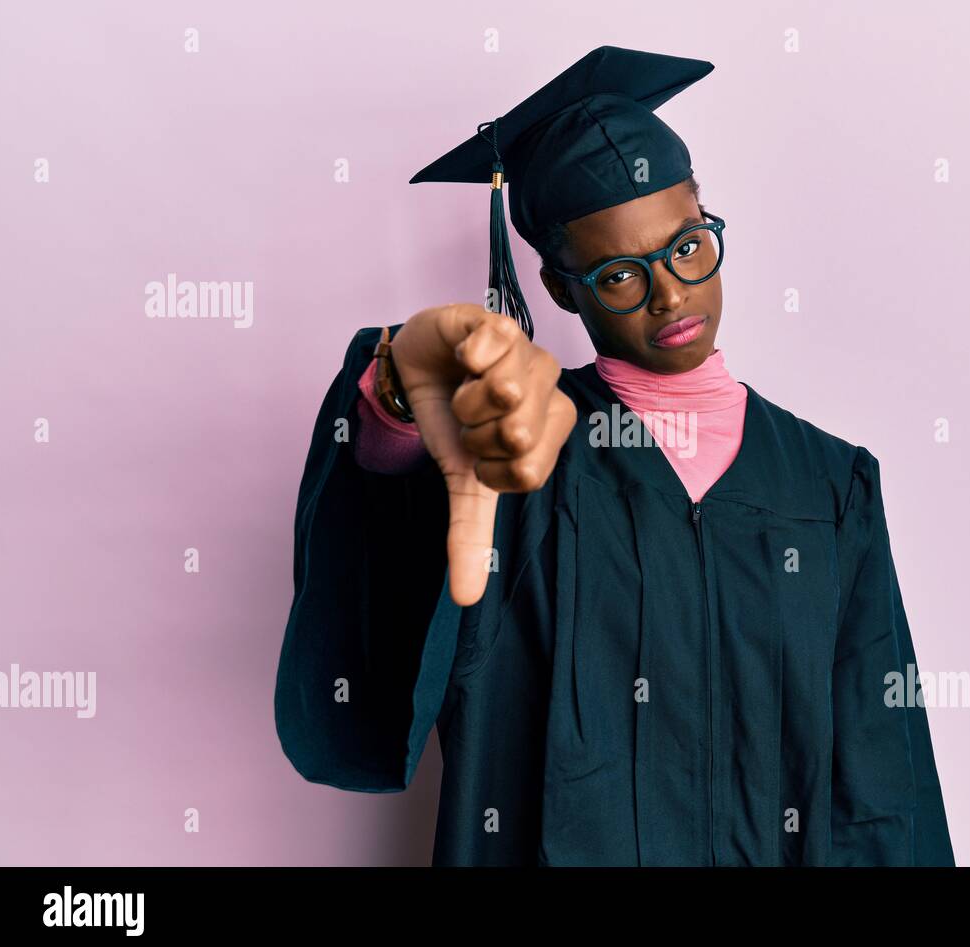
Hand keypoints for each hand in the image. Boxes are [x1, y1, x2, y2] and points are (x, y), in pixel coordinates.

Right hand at [389, 304, 575, 606]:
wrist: (419, 364)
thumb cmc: (453, 420)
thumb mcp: (462, 480)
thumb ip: (469, 535)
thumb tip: (465, 600)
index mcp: (550, 429)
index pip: (530, 471)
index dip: (490, 470)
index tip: (477, 456)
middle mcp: (548, 389)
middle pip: (520, 434)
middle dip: (475, 435)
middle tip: (468, 419)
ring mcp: (527, 352)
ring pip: (508, 392)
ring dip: (467, 399)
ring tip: (462, 386)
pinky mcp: (500, 321)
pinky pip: (493, 345)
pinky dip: (467, 358)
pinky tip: (463, 356)